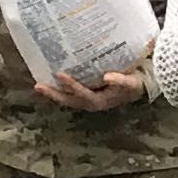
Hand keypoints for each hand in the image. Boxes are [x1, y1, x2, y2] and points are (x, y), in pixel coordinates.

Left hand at [33, 67, 152, 113]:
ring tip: (39, 85)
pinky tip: (50, 79)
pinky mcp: (86, 93)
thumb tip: (107, 76)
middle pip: (70, 100)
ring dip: (53, 93)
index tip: (60, 75)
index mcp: (101, 101)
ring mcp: (88, 99)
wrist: (139, 86)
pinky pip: (70, 93)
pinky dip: (60, 88)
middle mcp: (92, 102)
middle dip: (54, 94)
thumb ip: (121, 81)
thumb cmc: (135, 84)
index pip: (84, 95)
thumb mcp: (131, 83)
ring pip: (67, 98)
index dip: (72, 86)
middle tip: (38, 86)